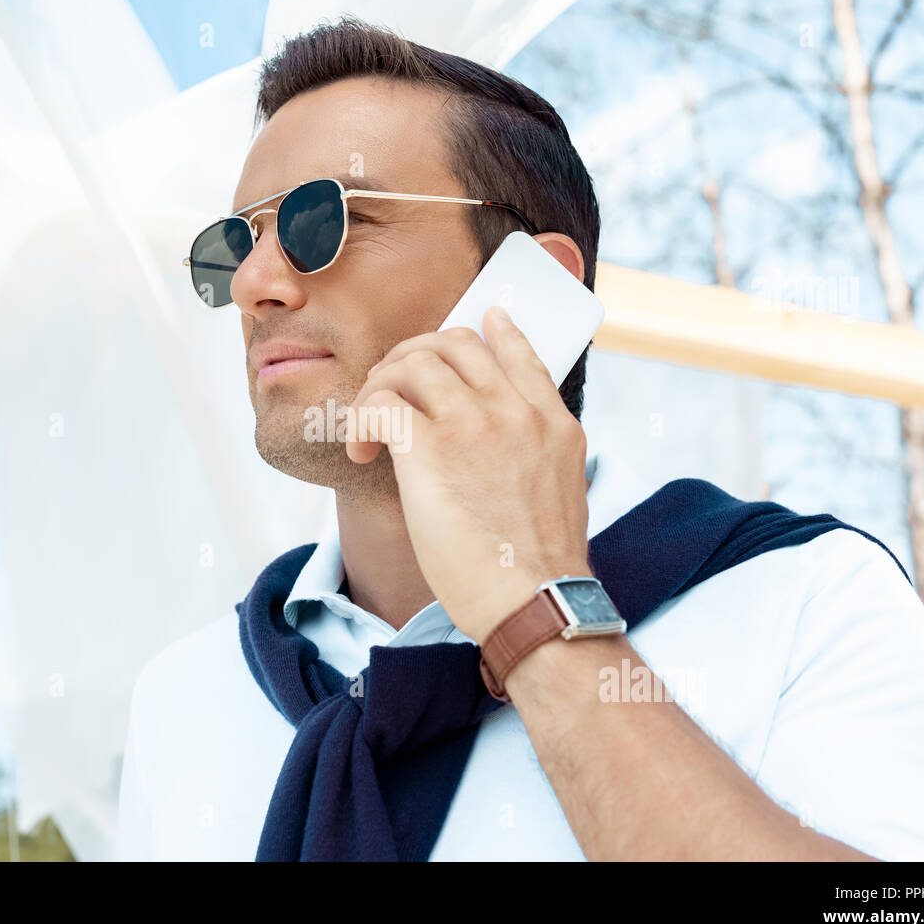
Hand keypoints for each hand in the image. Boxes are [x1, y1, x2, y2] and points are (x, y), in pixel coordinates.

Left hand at [346, 306, 593, 644]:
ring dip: (380, 387)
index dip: (490, 331)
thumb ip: (535, 456)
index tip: (477, 321)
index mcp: (552, 423)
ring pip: (412, 362)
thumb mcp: (561, 494)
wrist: (535, 602)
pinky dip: (362, 418)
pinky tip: (362, 451)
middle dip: (412, 358)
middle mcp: (515, 411)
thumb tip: (502, 454)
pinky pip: (382, 402)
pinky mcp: (431, 448)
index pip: (518, 351)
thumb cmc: (537, 570)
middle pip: (454, 343)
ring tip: (371, 429)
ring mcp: (474, 423)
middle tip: (391, 393)